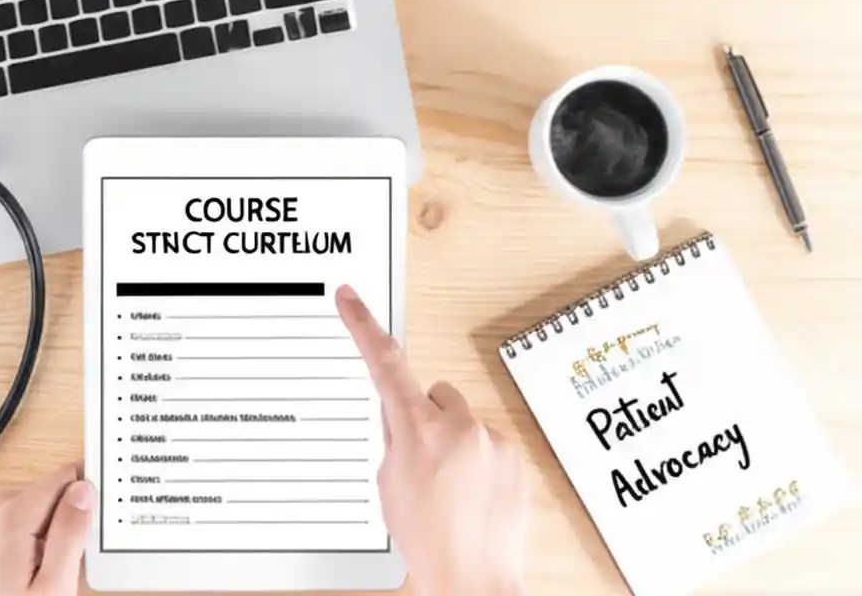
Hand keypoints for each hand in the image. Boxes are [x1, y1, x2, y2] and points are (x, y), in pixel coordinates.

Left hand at [0, 464, 93, 595]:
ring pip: (38, 509)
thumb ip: (70, 533)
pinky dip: (30, 542)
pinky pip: (20, 522)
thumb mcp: (52, 585)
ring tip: (41, 576)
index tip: (88, 533)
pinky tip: (26, 575)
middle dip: (65, 525)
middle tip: (62, 566)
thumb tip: (84, 490)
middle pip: (52, 494)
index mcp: (10, 513)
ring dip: (49, 537)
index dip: (85, 503)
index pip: (66, 477)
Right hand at [336, 286, 527, 595]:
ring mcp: (491, 439)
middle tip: (420, 462)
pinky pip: (489, 439)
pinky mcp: (515, 454)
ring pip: (463, 418)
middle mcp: (458, 426)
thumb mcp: (388, 484)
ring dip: (454, 440)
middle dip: (424, 417)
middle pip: (433, 395)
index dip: (363, 325)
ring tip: (450, 486)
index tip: (350, 298)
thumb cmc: (426, 540)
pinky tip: (472, 492)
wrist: (472, 579)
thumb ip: (393, 439)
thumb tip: (398, 416)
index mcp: (417, 431)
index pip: (384, 363)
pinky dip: (479, 458)